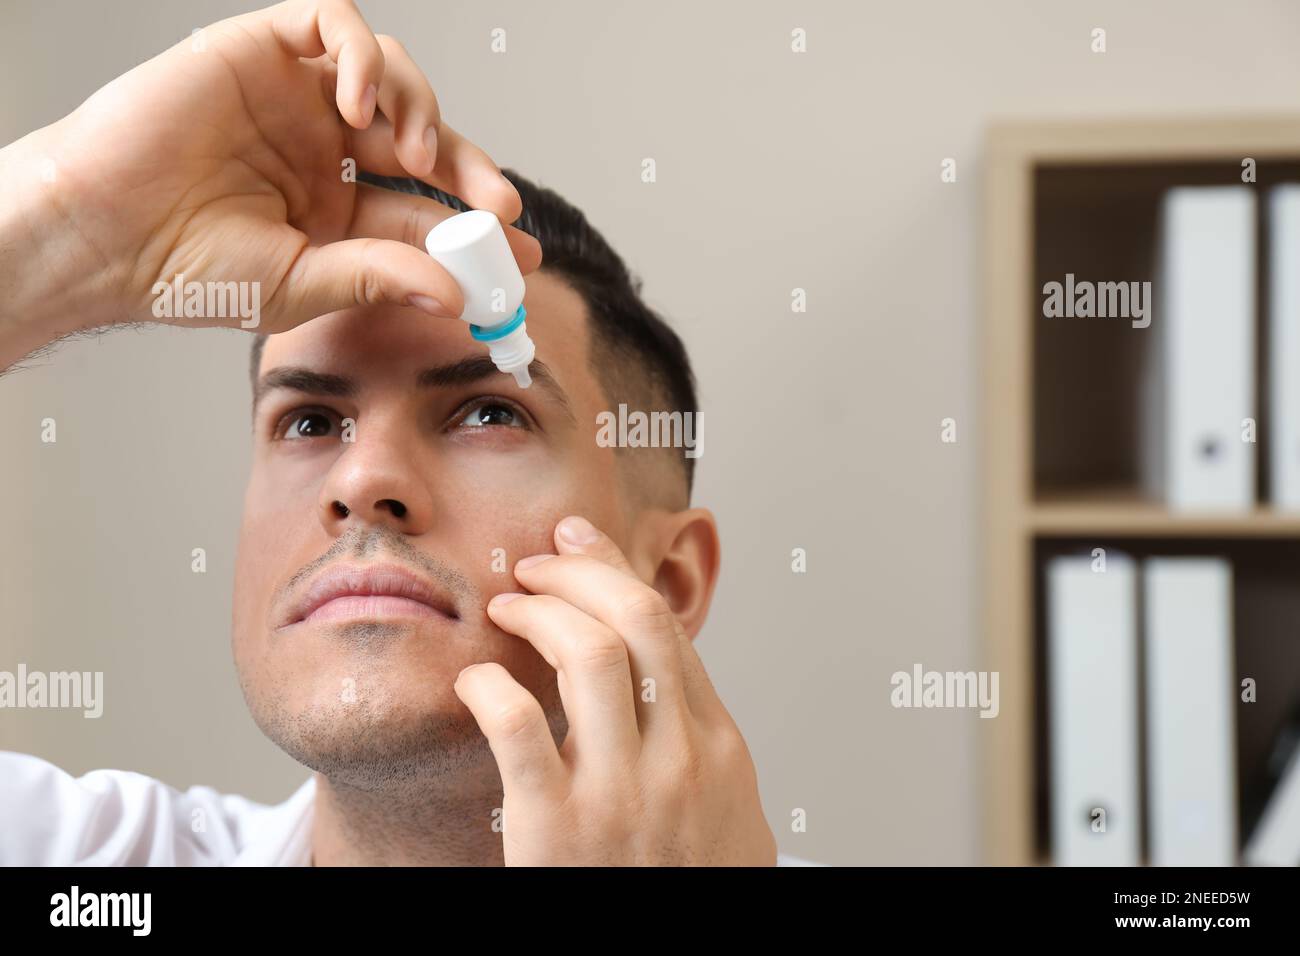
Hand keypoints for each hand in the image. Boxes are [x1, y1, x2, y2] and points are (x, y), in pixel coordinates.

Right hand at [0, 0, 541, 365]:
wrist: (104, 233)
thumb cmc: (188, 269)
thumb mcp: (302, 284)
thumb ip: (379, 278)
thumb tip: (455, 295)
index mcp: (337, 210)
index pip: (425, 210)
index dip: (475, 226)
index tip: (520, 251)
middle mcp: (325, 152)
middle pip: (423, 142)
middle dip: (470, 171)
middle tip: (500, 205)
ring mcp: (297, 100)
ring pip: (393, 79)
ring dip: (422, 112)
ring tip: (414, 158)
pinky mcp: (263, 52)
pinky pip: (333, 27)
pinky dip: (363, 55)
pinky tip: (359, 101)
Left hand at [454, 515, 778, 865]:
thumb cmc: (686, 890)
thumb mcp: (724, 815)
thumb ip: (699, 745)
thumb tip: (669, 678)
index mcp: (719, 748)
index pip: (668, 626)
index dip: (615, 567)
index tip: (578, 538)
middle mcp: (679, 760)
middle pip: (633, 619)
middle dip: (578, 570)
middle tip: (535, 563)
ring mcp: (622, 795)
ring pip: (588, 653)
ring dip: (538, 612)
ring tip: (506, 606)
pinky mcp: (557, 831)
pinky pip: (517, 725)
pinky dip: (491, 686)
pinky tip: (477, 682)